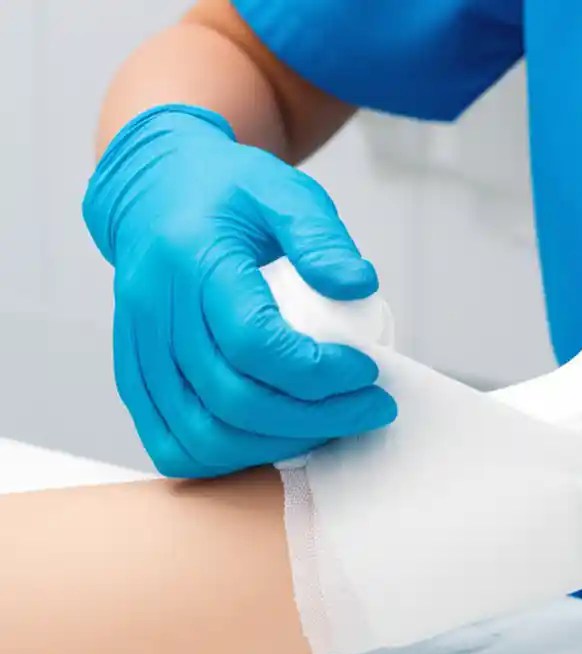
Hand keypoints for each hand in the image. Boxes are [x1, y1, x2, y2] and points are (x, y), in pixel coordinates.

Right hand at [83, 105, 396, 476]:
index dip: (319, 372)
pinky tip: (277, 437)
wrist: (154, 191)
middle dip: (315, 418)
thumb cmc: (227, 192)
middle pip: (233, 400)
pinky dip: (227, 457)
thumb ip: (321, 236)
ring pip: (201, 434)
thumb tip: (359, 285)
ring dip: (275, 444)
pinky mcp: (134, 377)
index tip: (368, 371)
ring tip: (331, 425)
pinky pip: (172, 442)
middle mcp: (156, 312)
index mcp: (193, 262)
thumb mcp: (283, 191)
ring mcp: (138, 351)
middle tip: (371, 407)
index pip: (255, 344)